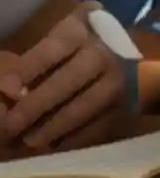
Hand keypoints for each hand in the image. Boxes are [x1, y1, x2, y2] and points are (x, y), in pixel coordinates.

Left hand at [0, 4, 126, 151]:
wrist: (129, 62)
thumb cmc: (79, 51)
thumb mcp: (60, 45)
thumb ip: (36, 64)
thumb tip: (10, 94)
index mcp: (80, 32)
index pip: (53, 49)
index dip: (28, 69)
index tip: (7, 90)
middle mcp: (102, 53)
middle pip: (67, 80)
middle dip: (35, 106)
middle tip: (10, 126)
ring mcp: (117, 80)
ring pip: (84, 106)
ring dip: (54, 127)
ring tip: (30, 140)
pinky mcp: (125, 104)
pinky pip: (99, 124)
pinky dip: (75, 137)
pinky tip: (56, 145)